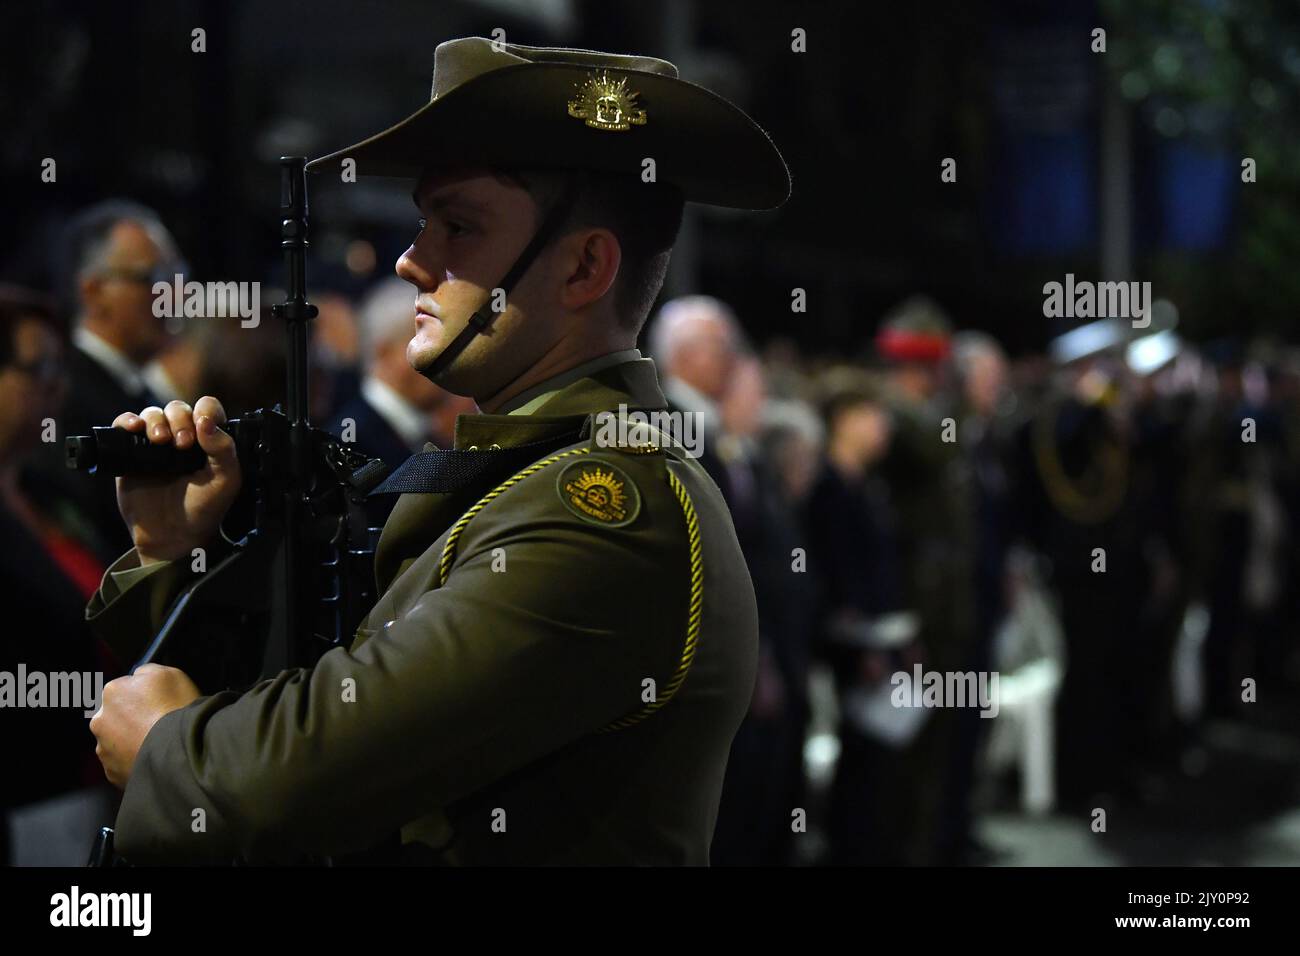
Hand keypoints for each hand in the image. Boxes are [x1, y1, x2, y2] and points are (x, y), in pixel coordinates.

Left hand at [90, 664, 201, 787]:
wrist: (178, 752)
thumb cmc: (174, 710)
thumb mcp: (169, 673)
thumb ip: (147, 670)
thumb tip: (140, 676)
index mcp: (112, 692)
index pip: (123, 688)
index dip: (142, 695)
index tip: (157, 702)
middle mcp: (100, 721)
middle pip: (116, 716)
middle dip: (132, 718)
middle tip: (158, 722)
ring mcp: (105, 750)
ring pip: (117, 741)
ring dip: (132, 740)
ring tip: (158, 742)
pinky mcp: (113, 774)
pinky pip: (123, 764)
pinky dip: (135, 760)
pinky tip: (154, 756)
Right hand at [114, 397, 241, 563]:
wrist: (172, 535)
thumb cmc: (204, 508)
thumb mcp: (225, 480)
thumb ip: (224, 449)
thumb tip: (206, 422)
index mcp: (209, 439)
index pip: (207, 408)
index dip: (205, 411)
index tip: (202, 428)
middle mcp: (182, 437)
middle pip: (178, 408)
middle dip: (180, 419)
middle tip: (182, 444)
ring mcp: (155, 444)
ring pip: (152, 414)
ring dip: (156, 420)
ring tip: (159, 440)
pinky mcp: (130, 453)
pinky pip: (125, 425)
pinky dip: (126, 421)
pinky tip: (133, 428)